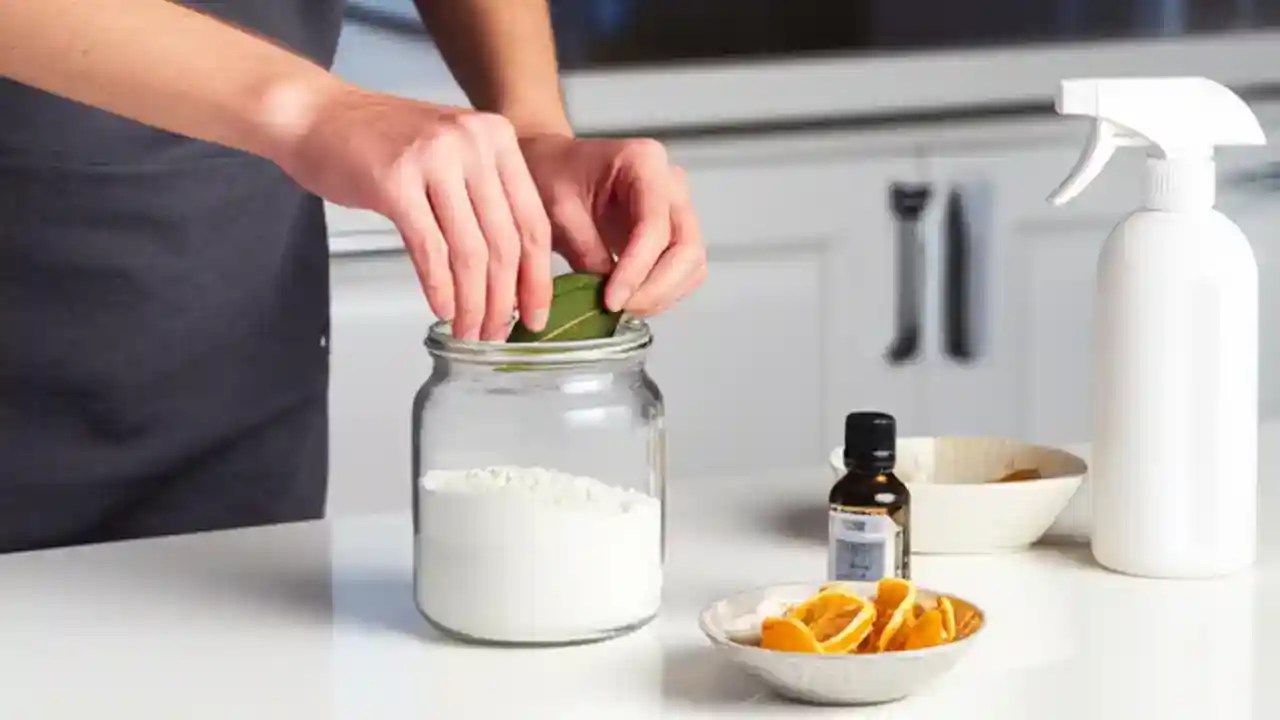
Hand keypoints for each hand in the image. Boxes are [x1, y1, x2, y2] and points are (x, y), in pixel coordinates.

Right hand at [276, 85, 551, 340]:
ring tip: (470, 332)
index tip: (536, 316)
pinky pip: (430, 249)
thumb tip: (512, 272)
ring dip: (472, 303)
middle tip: (498, 335)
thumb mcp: (449, 154)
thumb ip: (483, 196)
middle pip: (505, 241)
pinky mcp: (395, 181)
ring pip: (470, 251)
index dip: (538, 277)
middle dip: (505, 300)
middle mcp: (472, 142)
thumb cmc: (379, 142)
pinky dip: (440, 287)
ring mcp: (434, 158)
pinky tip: (442, 310)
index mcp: (496, 136)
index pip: (532, 220)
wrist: (314, 114)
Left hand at [519, 134, 706, 315]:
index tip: (611, 300)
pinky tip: (632, 299)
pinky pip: (684, 271)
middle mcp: (671, 183)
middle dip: (656, 288)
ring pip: (692, 264)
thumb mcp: (556, 209)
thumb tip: (613, 297)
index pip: (654, 226)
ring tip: (622, 307)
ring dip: (662, 294)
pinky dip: (663, 292)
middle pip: (687, 247)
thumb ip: (586, 251)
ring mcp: (678, 208)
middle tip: (620, 308)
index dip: (636, 269)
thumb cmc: (553, 174)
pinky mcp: (674, 233)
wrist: (554, 166)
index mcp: (644, 162)